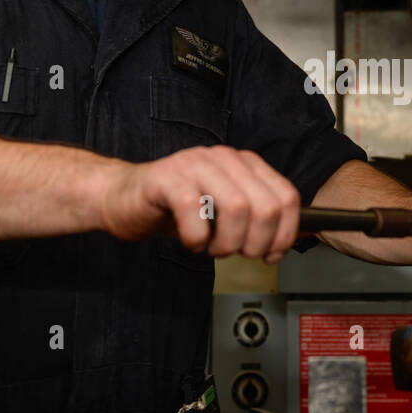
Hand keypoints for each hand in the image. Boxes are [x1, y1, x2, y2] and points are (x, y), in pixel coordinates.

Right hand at [99, 146, 300, 263]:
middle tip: (237, 252)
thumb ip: (255, 219)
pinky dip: (196, 239)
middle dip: (257, 243)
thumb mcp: (224, 213)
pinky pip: (195, 213)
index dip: (285, 234)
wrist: (124, 199)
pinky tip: (190, 240)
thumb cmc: (175, 209)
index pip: (286, 197)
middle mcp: (224, 158)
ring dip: (226, 243)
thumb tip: (288, 241)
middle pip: (266, 206)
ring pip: (237, 208)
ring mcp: (195, 164)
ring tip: (211, 247)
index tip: (272, 254)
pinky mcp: (167, 178)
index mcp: (244, 164)